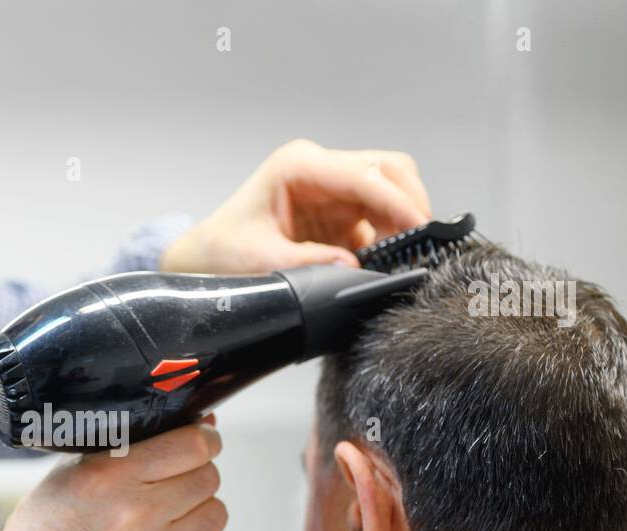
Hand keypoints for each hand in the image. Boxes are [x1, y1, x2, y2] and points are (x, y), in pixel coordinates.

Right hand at [0, 415, 224, 530]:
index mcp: (110, 477)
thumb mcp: (71, 471)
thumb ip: (128, 444)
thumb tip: (197, 425)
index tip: (204, 440)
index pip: (193, 446)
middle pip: (209, 478)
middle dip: (198, 473)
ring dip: (199, 510)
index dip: (205, 438)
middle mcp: (136, 516)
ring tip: (172, 515)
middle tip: (177, 481)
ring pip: (215, 515)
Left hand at [160, 139, 431, 274]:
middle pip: (389, 171)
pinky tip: (386, 264)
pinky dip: (392, 239)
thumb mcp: (259, 261)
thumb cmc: (223, 252)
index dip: (397, 201)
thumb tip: (353, 267)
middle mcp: (321, 170)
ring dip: (403, 224)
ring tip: (401, 260)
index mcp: (299, 167)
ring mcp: (334, 189)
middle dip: (410, 205)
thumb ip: (307, 264)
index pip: (364, 175)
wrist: (205, 260)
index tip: (421, 228)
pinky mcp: (341, 213)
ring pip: (392, 191)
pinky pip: (382, 218)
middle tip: (420, 246)